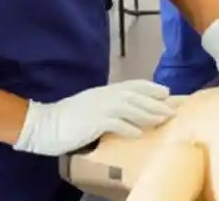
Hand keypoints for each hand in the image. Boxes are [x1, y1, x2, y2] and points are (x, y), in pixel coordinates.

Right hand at [12, 79, 175, 155]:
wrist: (45, 124)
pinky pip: (116, 123)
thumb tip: (128, 109)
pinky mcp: (94, 121)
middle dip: (157, 102)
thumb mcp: (92, 105)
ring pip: (131, 108)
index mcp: (106, 90)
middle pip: (137, 96)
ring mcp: (100, 107)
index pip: (134, 84)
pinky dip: (129, 128)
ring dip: (149, 114)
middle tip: (173, 109)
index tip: (167, 92)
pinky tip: (139, 133)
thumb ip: (110, 104)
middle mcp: (106, 95)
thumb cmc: (69, 117)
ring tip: (163, 120)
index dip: (152, 88)